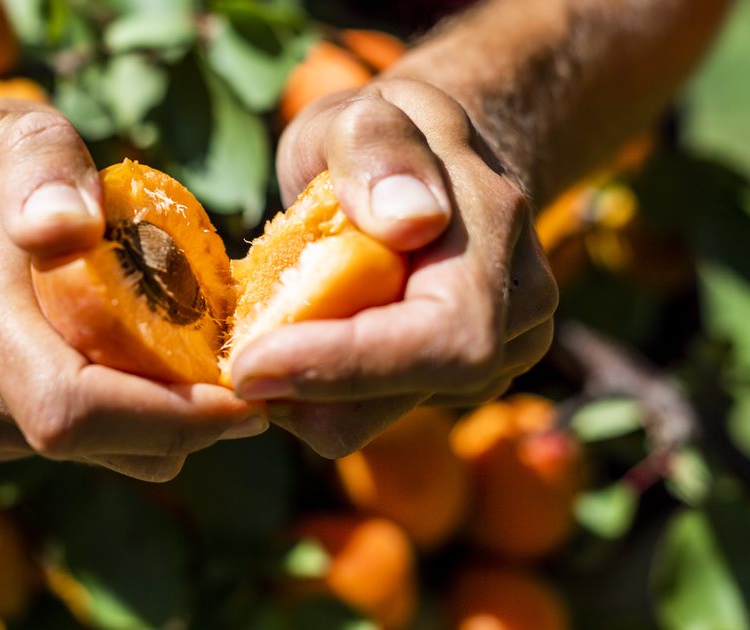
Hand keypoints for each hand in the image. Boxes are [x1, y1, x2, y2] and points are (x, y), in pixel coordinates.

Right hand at [0, 97, 263, 480]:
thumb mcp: (12, 126)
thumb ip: (43, 164)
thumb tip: (68, 225)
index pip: (70, 402)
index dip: (169, 418)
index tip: (248, 395)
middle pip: (88, 441)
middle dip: (182, 426)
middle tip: (247, 380)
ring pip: (86, 454)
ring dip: (157, 425)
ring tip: (197, 363)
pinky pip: (65, 447)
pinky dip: (120, 421)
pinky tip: (137, 365)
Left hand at [230, 79, 557, 457]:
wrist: (436, 163)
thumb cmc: (390, 133)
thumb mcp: (367, 111)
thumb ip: (378, 148)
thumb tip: (410, 220)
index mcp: (497, 236)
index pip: (444, 336)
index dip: (348, 364)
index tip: (250, 364)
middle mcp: (516, 312)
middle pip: (409, 393)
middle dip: (309, 390)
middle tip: (234, 363)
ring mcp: (493, 358)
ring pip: (380, 415)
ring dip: (304, 393)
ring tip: (259, 334)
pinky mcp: (451, 384)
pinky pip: (369, 411)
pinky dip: (314, 390)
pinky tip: (288, 341)